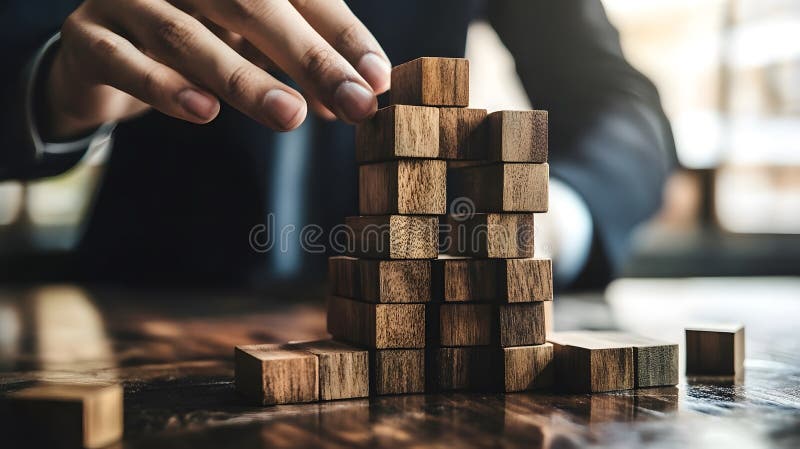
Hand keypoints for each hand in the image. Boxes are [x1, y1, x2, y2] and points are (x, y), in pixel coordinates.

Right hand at [44, 0, 389, 138]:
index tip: (377, 78)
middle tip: (355, 103)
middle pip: (251, 4)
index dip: (341, 33)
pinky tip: (205, 113)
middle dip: (309, 58)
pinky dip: (166, 88)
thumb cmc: (196, 41)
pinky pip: (127, 62)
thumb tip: (352, 102)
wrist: (103, 52)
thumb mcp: (252, 46)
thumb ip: (300, 66)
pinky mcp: (89, 37)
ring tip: (291, 115)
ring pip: (189, 36)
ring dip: (244, 79)